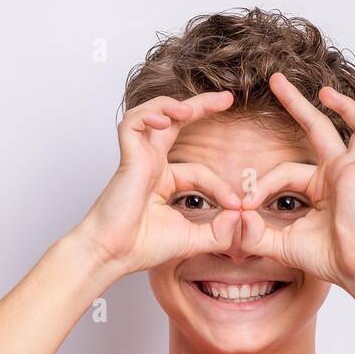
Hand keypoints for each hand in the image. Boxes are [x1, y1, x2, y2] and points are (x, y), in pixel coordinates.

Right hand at [73, 92, 243, 276]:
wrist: (114, 255)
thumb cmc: (143, 248)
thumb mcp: (192, 240)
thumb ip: (219, 231)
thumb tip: (241, 215)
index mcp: (165, 181)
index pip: (200, 172)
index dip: (222, 187)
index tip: (239, 206)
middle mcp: (152, 164)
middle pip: (177, 123)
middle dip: (202, 107)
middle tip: (228, 98)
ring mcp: (139, 159)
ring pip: (154, 115)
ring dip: (174, 105)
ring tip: (192, 108)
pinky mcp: (127, 159)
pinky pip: (132, 124)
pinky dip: (148, 115)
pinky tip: (166, 119)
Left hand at [239, 73, 354, 286]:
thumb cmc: (329, 259)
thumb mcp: (282, 245)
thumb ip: (256, 234)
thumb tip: (235, 219)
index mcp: (318, 186)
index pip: (283, 172)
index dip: (260, 187)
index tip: (242, 205)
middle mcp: (336, 173)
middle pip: (316, 129)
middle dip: (296, 104)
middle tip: (275, 80)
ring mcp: (351, 172)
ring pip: (348, 129)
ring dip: (339, 106)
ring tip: (321, 91)